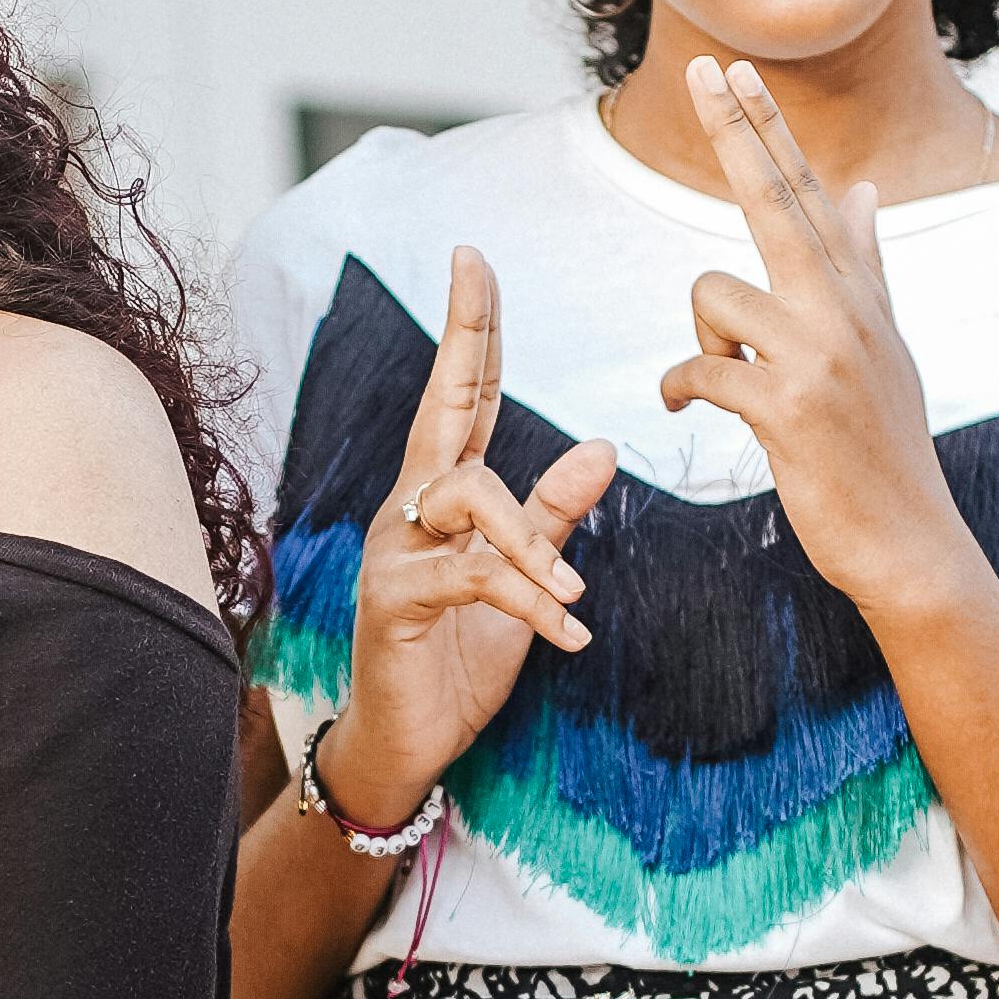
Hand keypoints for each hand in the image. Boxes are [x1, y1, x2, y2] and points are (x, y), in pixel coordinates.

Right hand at [325, 243, 617, 823]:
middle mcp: (412, 506)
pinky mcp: (395, 600)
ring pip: (470, 498)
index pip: (461, 394)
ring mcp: (397, 549)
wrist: (410, 739)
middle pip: (443, 406)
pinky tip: (571, 636)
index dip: (470, 327)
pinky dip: (529, 604)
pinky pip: (472, 579)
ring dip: (532, 541)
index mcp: (446, 493)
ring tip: (574, 594)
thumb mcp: (527, 577)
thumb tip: (603, 442)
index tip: (473, 259)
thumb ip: (555, 511)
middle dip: (465, 336)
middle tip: (476, 272)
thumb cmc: (461, 654)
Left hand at [656, 57, 960, 612]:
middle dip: (734, 130)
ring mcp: (819, 354)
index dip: (767, 127)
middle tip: (701, 68)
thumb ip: (866, 263)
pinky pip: (700, 370)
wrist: (910, 540)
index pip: (807, 190)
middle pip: (774, 200)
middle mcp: (843, 309)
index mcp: (857, 291)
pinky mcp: (788, 406)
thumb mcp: (884, 343)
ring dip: (700, 341)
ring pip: (712, 296)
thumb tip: (865, 188)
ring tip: (725, 379)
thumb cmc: (882, 443)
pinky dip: (682, 388)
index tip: (735, 67)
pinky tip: (690, 408)